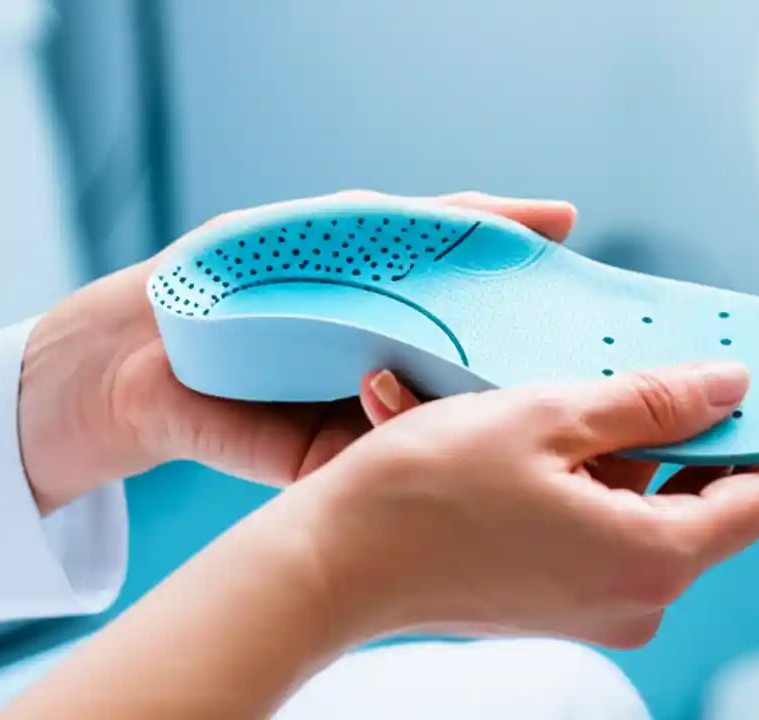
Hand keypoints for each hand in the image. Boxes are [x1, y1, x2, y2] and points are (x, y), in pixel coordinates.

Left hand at [18, 190, 576, 513]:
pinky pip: (395, 456)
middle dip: (540, 386)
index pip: (519, 334)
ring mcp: (381, 431)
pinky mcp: (342, 468)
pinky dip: (410, 433)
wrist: (139, 348)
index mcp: (431, 325)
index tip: (620, 334)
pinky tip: (417, 404)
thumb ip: (460, 221)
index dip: (568, 336)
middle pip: (499, 391)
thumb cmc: (244, 272)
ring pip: (456, 432)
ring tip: (507, 388)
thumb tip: (565, 216)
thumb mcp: (364, 225)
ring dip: (481, 412)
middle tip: (588, 380)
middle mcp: (417, 383)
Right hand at [270, 362, 758, 648]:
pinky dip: (621, 475)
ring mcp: (599, 602)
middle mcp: (638, 596)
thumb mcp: (552, 418)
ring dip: (666, 450)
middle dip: (731, 436)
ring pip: (663, 511)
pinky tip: (598, 424)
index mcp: (652, 558)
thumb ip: (654, 402)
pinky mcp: (563, 594)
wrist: (334, 565)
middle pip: (717, 505)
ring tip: (654, 382)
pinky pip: (619, 525)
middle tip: (743, 371)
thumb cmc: (425, 494)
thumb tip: (728, 386)